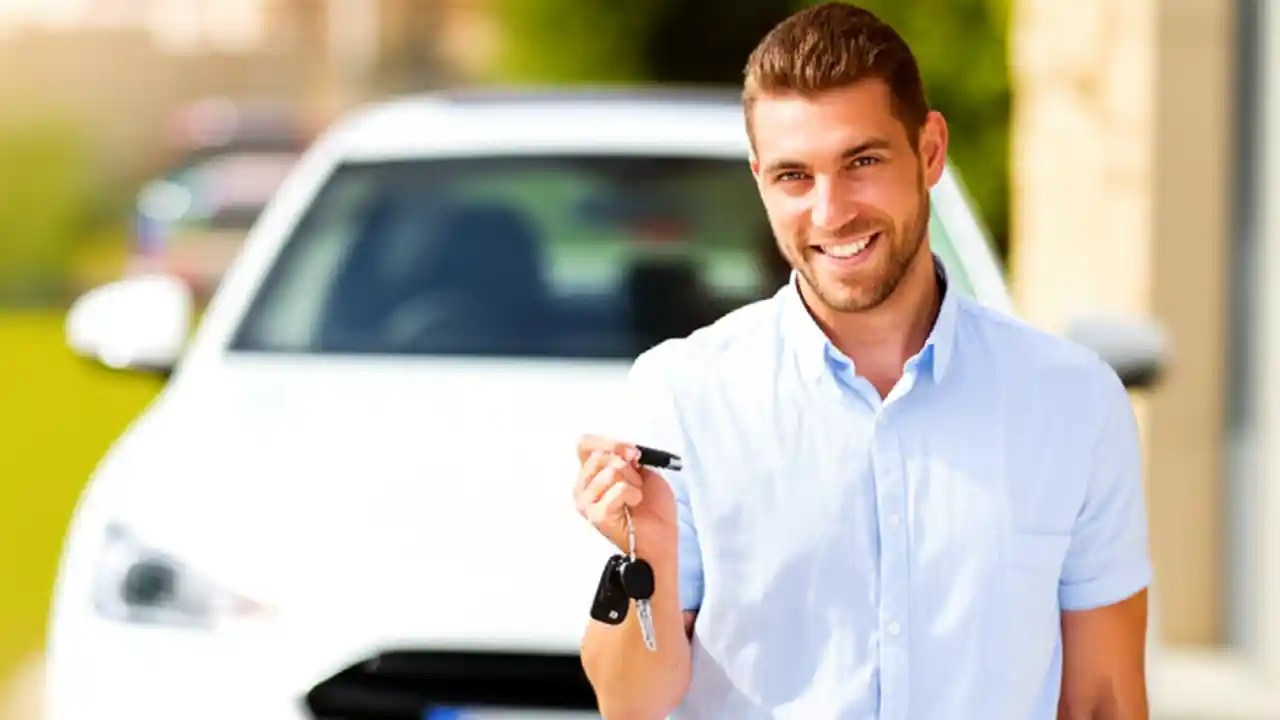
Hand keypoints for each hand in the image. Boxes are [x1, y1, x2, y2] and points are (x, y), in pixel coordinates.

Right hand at [574, 434, 678, 560]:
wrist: (662, 538)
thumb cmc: (652, 507)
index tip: (632, 451)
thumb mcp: (643, 472)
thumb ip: (626, 458)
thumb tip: (621, 450)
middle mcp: (583, 488)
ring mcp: (586, 503)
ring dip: (633, 481)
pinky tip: (635, 505)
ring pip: (611, 470)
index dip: (608, 442)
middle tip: (638, 482)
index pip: (584, 444)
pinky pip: (619, 489)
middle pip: (599, 455)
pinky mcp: (597, 515)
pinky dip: (634, 494)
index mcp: (591, 474)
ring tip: (636, 497)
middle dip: (627, 465)